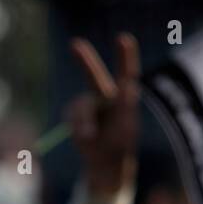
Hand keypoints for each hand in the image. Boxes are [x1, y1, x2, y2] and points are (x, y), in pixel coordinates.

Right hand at [66, 33, 140, 196]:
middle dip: (84, 61)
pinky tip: (86, 138)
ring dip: (83, 121)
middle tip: (75, 44)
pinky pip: (72, 117)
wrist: (104, 164)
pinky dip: (77, 127)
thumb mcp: (127, 130)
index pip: (126, 74)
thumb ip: (128, 106)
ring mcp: (89, 105)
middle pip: (93, 77)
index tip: (123, 39)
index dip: (125, 56)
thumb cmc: (120, 146)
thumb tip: (130, 87)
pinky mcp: (75, 115)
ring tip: (89, 136)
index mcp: (123, 98)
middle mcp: (105, 97)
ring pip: (81, 107)